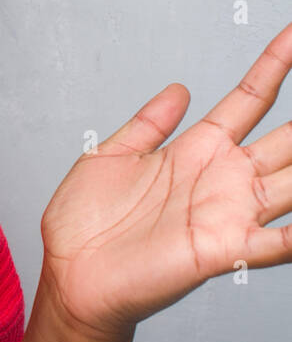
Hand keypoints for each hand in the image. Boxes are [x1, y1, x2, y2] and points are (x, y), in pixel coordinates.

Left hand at [38, 20, 291, 341]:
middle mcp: (224, 179)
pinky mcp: (223, 249)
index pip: (249, 99)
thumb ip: (147, 124)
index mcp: (197, 150)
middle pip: (289, 139)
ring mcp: (229, 213)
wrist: (70, 275)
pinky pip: (279, 242)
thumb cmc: (85, 223)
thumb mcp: (110, 156)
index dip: (275, 66)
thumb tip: (177, 89)